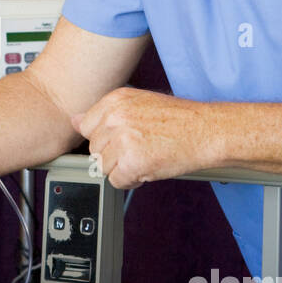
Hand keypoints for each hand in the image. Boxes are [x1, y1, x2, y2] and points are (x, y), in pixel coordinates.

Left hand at [71, 87, 222, 188]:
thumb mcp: (138, 103)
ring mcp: (123, 139)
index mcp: (114, 100)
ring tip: (146, 157)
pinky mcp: (133, 161)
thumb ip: (105, 113)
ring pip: (103, 167)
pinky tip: (148, 168)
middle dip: (113, 155)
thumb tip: (74, 120)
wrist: (207, 130)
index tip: (120, 139)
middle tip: (139, 149)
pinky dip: (132, 181)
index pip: (85, 127)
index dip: (103, 138)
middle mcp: (115, 117)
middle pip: (94, 149)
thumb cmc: (179, 119)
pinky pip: (117, 181)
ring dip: (123, 169)